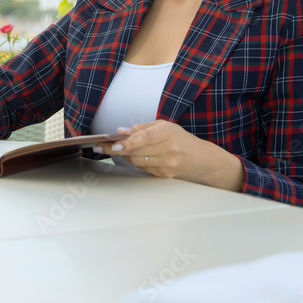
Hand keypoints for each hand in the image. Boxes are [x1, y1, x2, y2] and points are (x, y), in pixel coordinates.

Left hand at [93, 120, 244, 191]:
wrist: (200, 160)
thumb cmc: (181, 140)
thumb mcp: (164, 126)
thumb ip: (142, 128)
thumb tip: (121, 131)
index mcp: (168, 133)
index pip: (143, 138)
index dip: (126, 143)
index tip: (112, 144)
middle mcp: (168, 150)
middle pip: (136, 151)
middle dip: (117, 149)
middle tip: (101, 146)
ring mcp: (166, 165)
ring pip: (136, 161)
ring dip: (125, 155)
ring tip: (118, 149)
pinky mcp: (164, 176)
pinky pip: (142, 168)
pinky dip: (136, 161)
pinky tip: (135, 156)